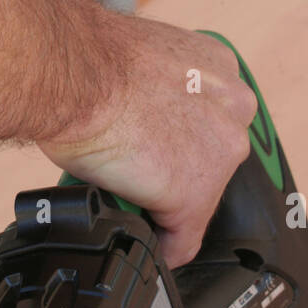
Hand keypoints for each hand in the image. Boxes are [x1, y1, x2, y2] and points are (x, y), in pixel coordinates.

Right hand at [38, 19, 256, 267]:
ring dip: (166, 206)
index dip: (181, 137)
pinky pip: (180, 241)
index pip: (211, 118)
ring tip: (129, 200)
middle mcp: (233, 109)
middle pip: (210, 160)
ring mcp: (217, 155)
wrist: (74, 74)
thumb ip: (155, 87)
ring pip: (197, 200)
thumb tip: (135, 108)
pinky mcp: (193, 196)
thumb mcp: (140, 61)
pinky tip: (140, 240)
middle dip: (176, 171)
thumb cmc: (88, 60)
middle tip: (137, 171)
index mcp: (218, 68)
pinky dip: (161, 247)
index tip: (160, 146)